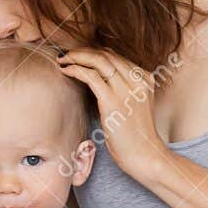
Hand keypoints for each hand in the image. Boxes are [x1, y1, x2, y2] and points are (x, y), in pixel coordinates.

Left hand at [56, 47, 165, 174]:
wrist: (144, 155)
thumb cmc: (136, 136)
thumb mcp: (135, 106)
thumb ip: (125, 90)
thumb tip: (99, 80)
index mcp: (145, 79)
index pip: (116, 57)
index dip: (95, 53)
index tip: (79, 56)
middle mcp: (137, 80)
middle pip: (107, 55)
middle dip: (83, 52)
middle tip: (66, 54)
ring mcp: (126, 89)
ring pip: (98, 60)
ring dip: (77, 56)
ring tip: (63, 59)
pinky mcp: (112, 100)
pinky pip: (90, 76)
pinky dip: (75, 69)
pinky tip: (65, 70)